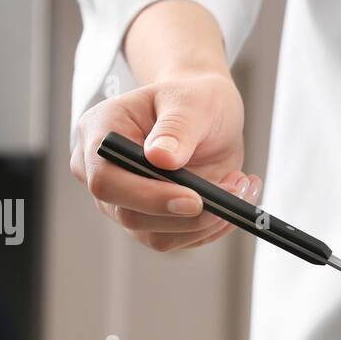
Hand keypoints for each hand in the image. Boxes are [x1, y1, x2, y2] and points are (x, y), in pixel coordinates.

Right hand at [70, 71, 261, 251]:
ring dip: (208, 221)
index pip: (106, 180)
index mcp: (99, 135)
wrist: (206, 114)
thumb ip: (176, 127)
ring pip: (158, 236)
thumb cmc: (193, 100)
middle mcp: (105, 174)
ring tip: (240, 184)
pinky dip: (214, 225)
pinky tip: (235, 196)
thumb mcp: (191, 101)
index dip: (148, 196)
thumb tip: (160, 158)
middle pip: (131, 216)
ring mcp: (126, 203)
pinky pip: (181, 239)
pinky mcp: (153, 222)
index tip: (195, 199)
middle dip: (189, 214)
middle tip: (235, 190)